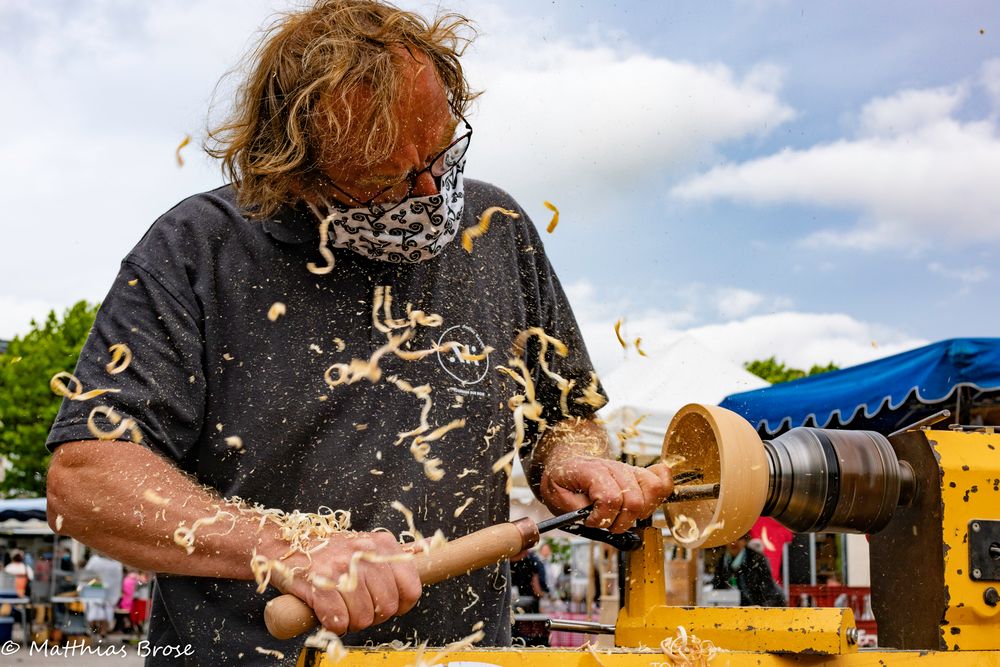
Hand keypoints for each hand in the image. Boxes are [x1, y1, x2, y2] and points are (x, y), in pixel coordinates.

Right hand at [276, 531, 420, 634]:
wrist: (284, 545)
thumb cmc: (329, 551)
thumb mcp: (367, 545)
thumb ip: (393, 556)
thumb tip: (428, 551)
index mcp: (382, 544)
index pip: (411, 588)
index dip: (401, 605)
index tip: (387, 606)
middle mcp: (365, 553)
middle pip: (387, 607)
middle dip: (373, 617)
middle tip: (358, 609)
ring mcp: (341, 568)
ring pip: (363, 617)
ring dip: (352, 623)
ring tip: (342, 610)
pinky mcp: (318, 584)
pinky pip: (338, 620)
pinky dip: (334, 625)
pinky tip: (328, 614)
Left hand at [540, 457, 672, 532]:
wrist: (567, 463)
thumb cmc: (563, 481)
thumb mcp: (555, 497)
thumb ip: (573, 508)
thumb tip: (592, 516)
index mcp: (591, 470)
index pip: (610, 498)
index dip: (602, 518)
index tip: (591, 521)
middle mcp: (613, 467)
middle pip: (634, 500)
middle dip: (621, 522)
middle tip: (607, 524)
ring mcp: (628, 469)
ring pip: (652, 490)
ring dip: (640, 512)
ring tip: (623, 516)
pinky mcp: (638, 475)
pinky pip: (661, 481)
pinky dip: (658, 496)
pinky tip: (643, 505)